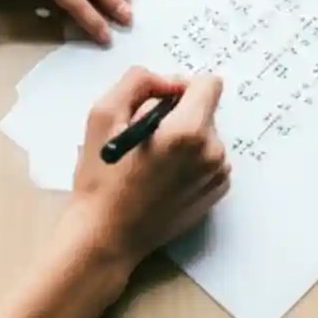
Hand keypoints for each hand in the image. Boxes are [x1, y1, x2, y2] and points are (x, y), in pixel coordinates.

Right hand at [65, 68, 230, 266]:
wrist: (106, 236)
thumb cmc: (100, 180)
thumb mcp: (103, 115)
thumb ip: (138, 81)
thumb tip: (168, 81)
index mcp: (188, 131)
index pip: (210, 84)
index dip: (181, 86)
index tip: (159, 103)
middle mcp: (212, 152)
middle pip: (205, 110)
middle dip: (178, 115)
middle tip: (145, 139)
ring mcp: (217, 175)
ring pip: (206, 135)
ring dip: (184, 139)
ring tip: (151, 162)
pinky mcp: (215, 193)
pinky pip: (208, 160)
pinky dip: (190, 160)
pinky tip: (162, 177)